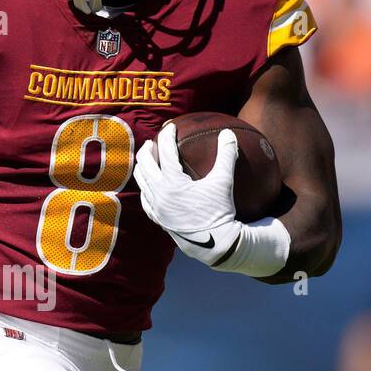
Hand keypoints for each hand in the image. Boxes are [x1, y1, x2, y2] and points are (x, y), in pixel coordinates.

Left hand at [134, 125, 241, 267]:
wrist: (213, 244)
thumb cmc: (219, 212)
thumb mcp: (224, 182)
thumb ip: (226, 155)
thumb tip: (229, 133)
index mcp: (173, 182)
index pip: (165, 151)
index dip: (167, 136)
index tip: (171, 127)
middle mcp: (159, 193)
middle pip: (145, 164)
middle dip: (148, 149)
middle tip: (153, 141)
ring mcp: (156, 207)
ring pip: (141, 181)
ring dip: (143, 167)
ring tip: (148, 159)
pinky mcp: (157, 218)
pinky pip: (145, 199)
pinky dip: (145, 187)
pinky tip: (150, 185)